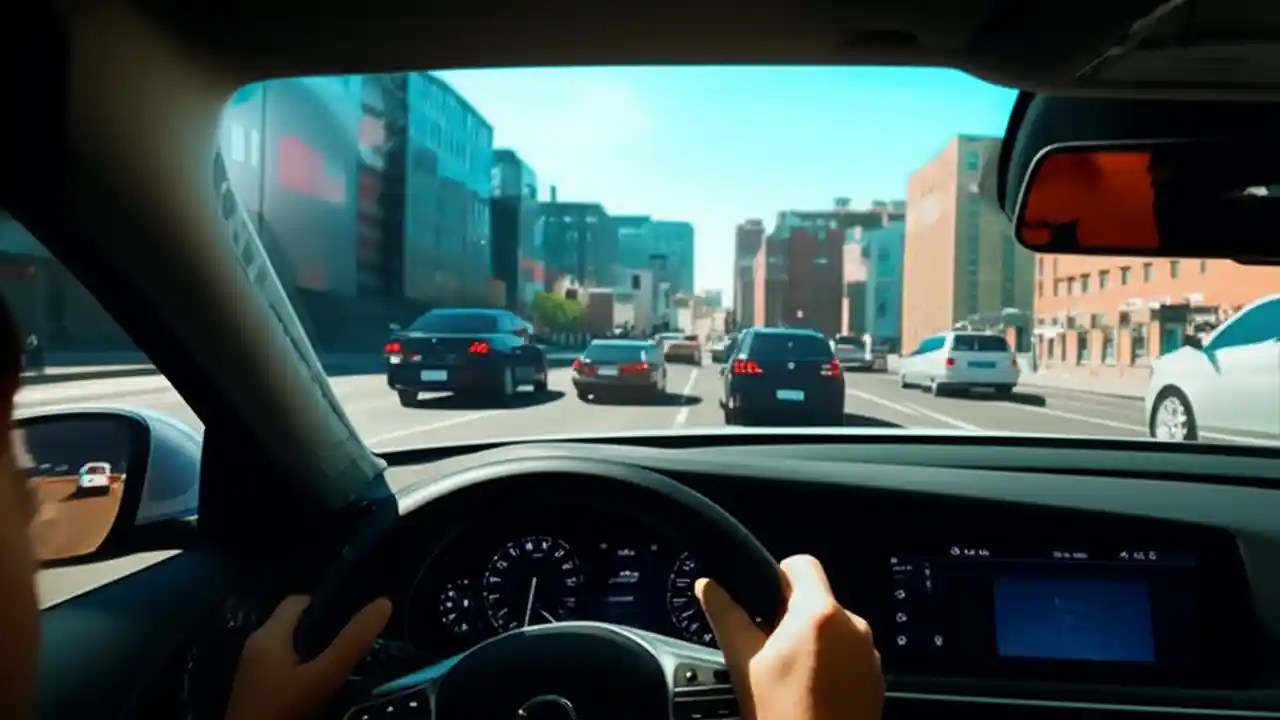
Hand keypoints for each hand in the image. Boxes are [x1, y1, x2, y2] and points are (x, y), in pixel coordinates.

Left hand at [226, 595, 391, 719]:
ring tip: (347, 666)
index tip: (357, 616)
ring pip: (293, 650)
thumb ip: (353, 641)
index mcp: (268, 635)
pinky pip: (286, 670)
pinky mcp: (257, 694)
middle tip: (358, 643)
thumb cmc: (284, 711)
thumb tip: (384, 602)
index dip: (328, 603)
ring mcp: (254, 673)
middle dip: (327, 630)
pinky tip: (325, 688)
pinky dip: (306, 672)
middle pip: (297, 625)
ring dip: (318, 653)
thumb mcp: (324, 676)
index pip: (298, 601)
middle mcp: (256, 648)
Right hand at [696, 555, 883, 719]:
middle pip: (816, 599)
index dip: (775, 577)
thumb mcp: (744, 662)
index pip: (800, 563)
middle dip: (790, 617)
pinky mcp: (876, 678)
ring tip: (788, 676)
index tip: (760, 605)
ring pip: (832, 628)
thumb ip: (726, 615)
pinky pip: (848, 654)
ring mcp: (869, 654)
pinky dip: (829, 663)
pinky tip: (809, 690)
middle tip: (767, 649)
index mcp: (820, 613)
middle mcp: (854, 626)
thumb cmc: (783, 716)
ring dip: (810, 641)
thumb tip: (707, 586)